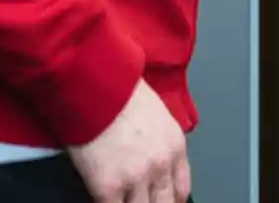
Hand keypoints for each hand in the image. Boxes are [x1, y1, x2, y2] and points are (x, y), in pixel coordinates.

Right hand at [68, 81, 190, 202]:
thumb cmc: (122, 93)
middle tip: (144, 201)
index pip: (181, 189)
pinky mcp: (108, 187)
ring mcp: (136, 178)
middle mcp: (161, 165)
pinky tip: (104, 199)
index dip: (171, 201)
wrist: (97, 87)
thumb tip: (150, 159)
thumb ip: (159, 142)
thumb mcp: (157, 115)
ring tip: (123, 199)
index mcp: (175, 147)